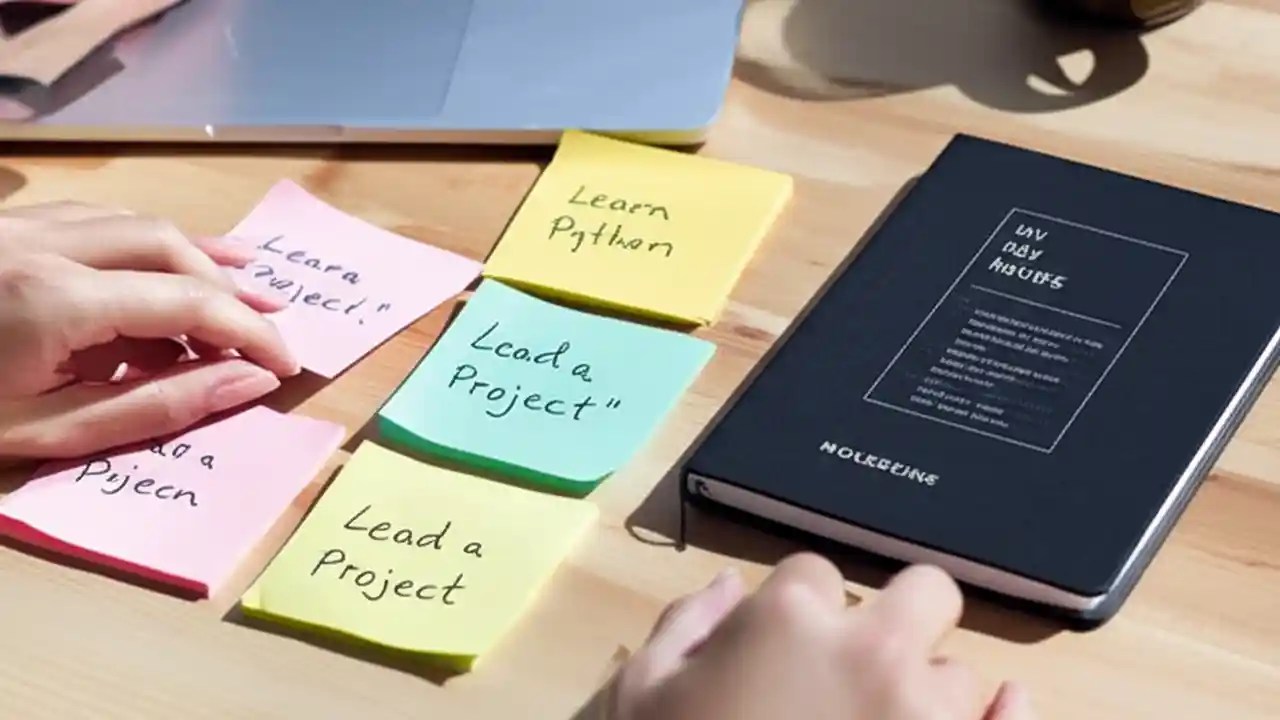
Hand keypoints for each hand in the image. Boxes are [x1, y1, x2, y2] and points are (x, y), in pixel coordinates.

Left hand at [0, 201, 298, 460]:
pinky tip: (170, 266)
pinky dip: (143, 245)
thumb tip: (250, 380)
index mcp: (51, 300)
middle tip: (266, 331)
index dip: (248, 331)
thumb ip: (155, 405)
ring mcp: (18, 224)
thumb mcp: (50, 432)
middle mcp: (40, 243)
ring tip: (240, 290)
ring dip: (193, 260)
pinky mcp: (7, 225)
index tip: (283, 365)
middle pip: (169, 246)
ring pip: (135, 223)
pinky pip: (94, 220)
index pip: (186, 301)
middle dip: (227, 291)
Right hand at [610, 554, 1036, 719]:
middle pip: (924, 594)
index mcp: (790, 619)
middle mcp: (874, 652)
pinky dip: (1008, 717)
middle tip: (860, 667)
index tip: (779, 650)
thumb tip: (725, 587)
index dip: (796, 611)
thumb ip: (685, 626)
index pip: (813, 573)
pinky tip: (1009, 705)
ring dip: (925, 694)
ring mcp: (926, 716)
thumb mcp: (644, 695)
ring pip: (957, 674)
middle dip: (898, 619)